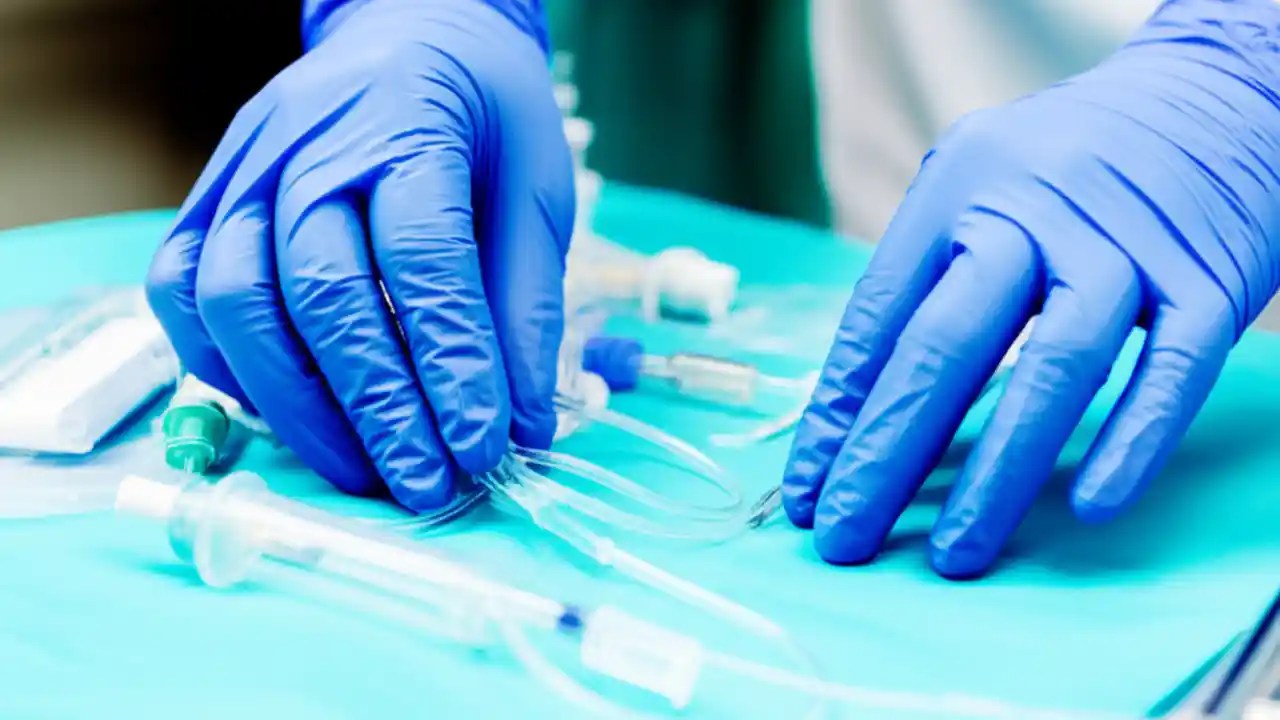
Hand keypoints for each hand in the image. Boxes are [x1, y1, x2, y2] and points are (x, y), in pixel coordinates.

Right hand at [146, 0, 573, 509]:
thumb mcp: (536, 185)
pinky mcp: (204, 200)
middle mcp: (306, 146)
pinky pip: (182, 293)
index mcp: (407, 122)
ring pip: (233, 301)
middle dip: (375, 405)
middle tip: (425, 483)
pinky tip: (288, 411)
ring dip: (296, 405)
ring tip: (361, 472)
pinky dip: (227, 365)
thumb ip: (527, 303)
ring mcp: (241, 171)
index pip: (423, 259)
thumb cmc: (481, 110)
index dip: (453, 364)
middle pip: (319, 292)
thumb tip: (524, 424)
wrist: (404, 30)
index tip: (483, 448)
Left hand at [783, 0, 1279, 577]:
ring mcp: (1123, 248)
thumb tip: (853, 407)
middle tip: (848, 535)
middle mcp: (1032, 214)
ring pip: (1054, 369)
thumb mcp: (972, 183)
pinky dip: (1129, 442)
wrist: (1213, 94)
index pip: (879, 317)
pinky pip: (1167, 374)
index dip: (838, 413)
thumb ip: (919, 276)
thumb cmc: (1067, 163)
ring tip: (954, 550)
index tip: (810, 489)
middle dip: (887, 452)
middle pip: (947, 347)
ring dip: (999, 471)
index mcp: (956, 191)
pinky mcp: (1207, 281)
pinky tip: (1091, 504)